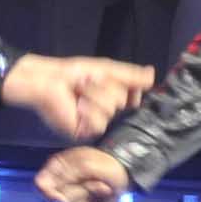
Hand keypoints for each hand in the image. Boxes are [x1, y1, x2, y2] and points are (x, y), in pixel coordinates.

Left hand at [1, 53, 153, 141]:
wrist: (48, 80)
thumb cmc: (73, 74)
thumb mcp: (106, 69)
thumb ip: (130, 75)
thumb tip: (152, 75)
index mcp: (112, 97)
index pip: (133, 96)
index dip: (127, 86)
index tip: (114, 78)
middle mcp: (106, 112)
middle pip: (121, 99)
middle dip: (104, 85)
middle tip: (88, 82)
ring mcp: (94, 123)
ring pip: (110, 110)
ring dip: (93, 95)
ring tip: (79, 92)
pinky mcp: (83, 132)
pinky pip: (98, 123)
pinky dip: (88, 110)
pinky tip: (77, 105)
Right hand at [36, 145, 131, 201]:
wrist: (125, 173)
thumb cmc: (106, 164)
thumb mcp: (87, 165)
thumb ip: (69, 178)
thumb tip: (55, 198)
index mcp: (57, 169)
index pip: (40, 185)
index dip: (49, 194)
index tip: (62, 200)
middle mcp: (61, 186)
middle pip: (58, 201)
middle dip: (80, 193)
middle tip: (96, 183)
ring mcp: (71, 200)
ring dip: (90, 201)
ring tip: (102, 188)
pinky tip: (101, 200)